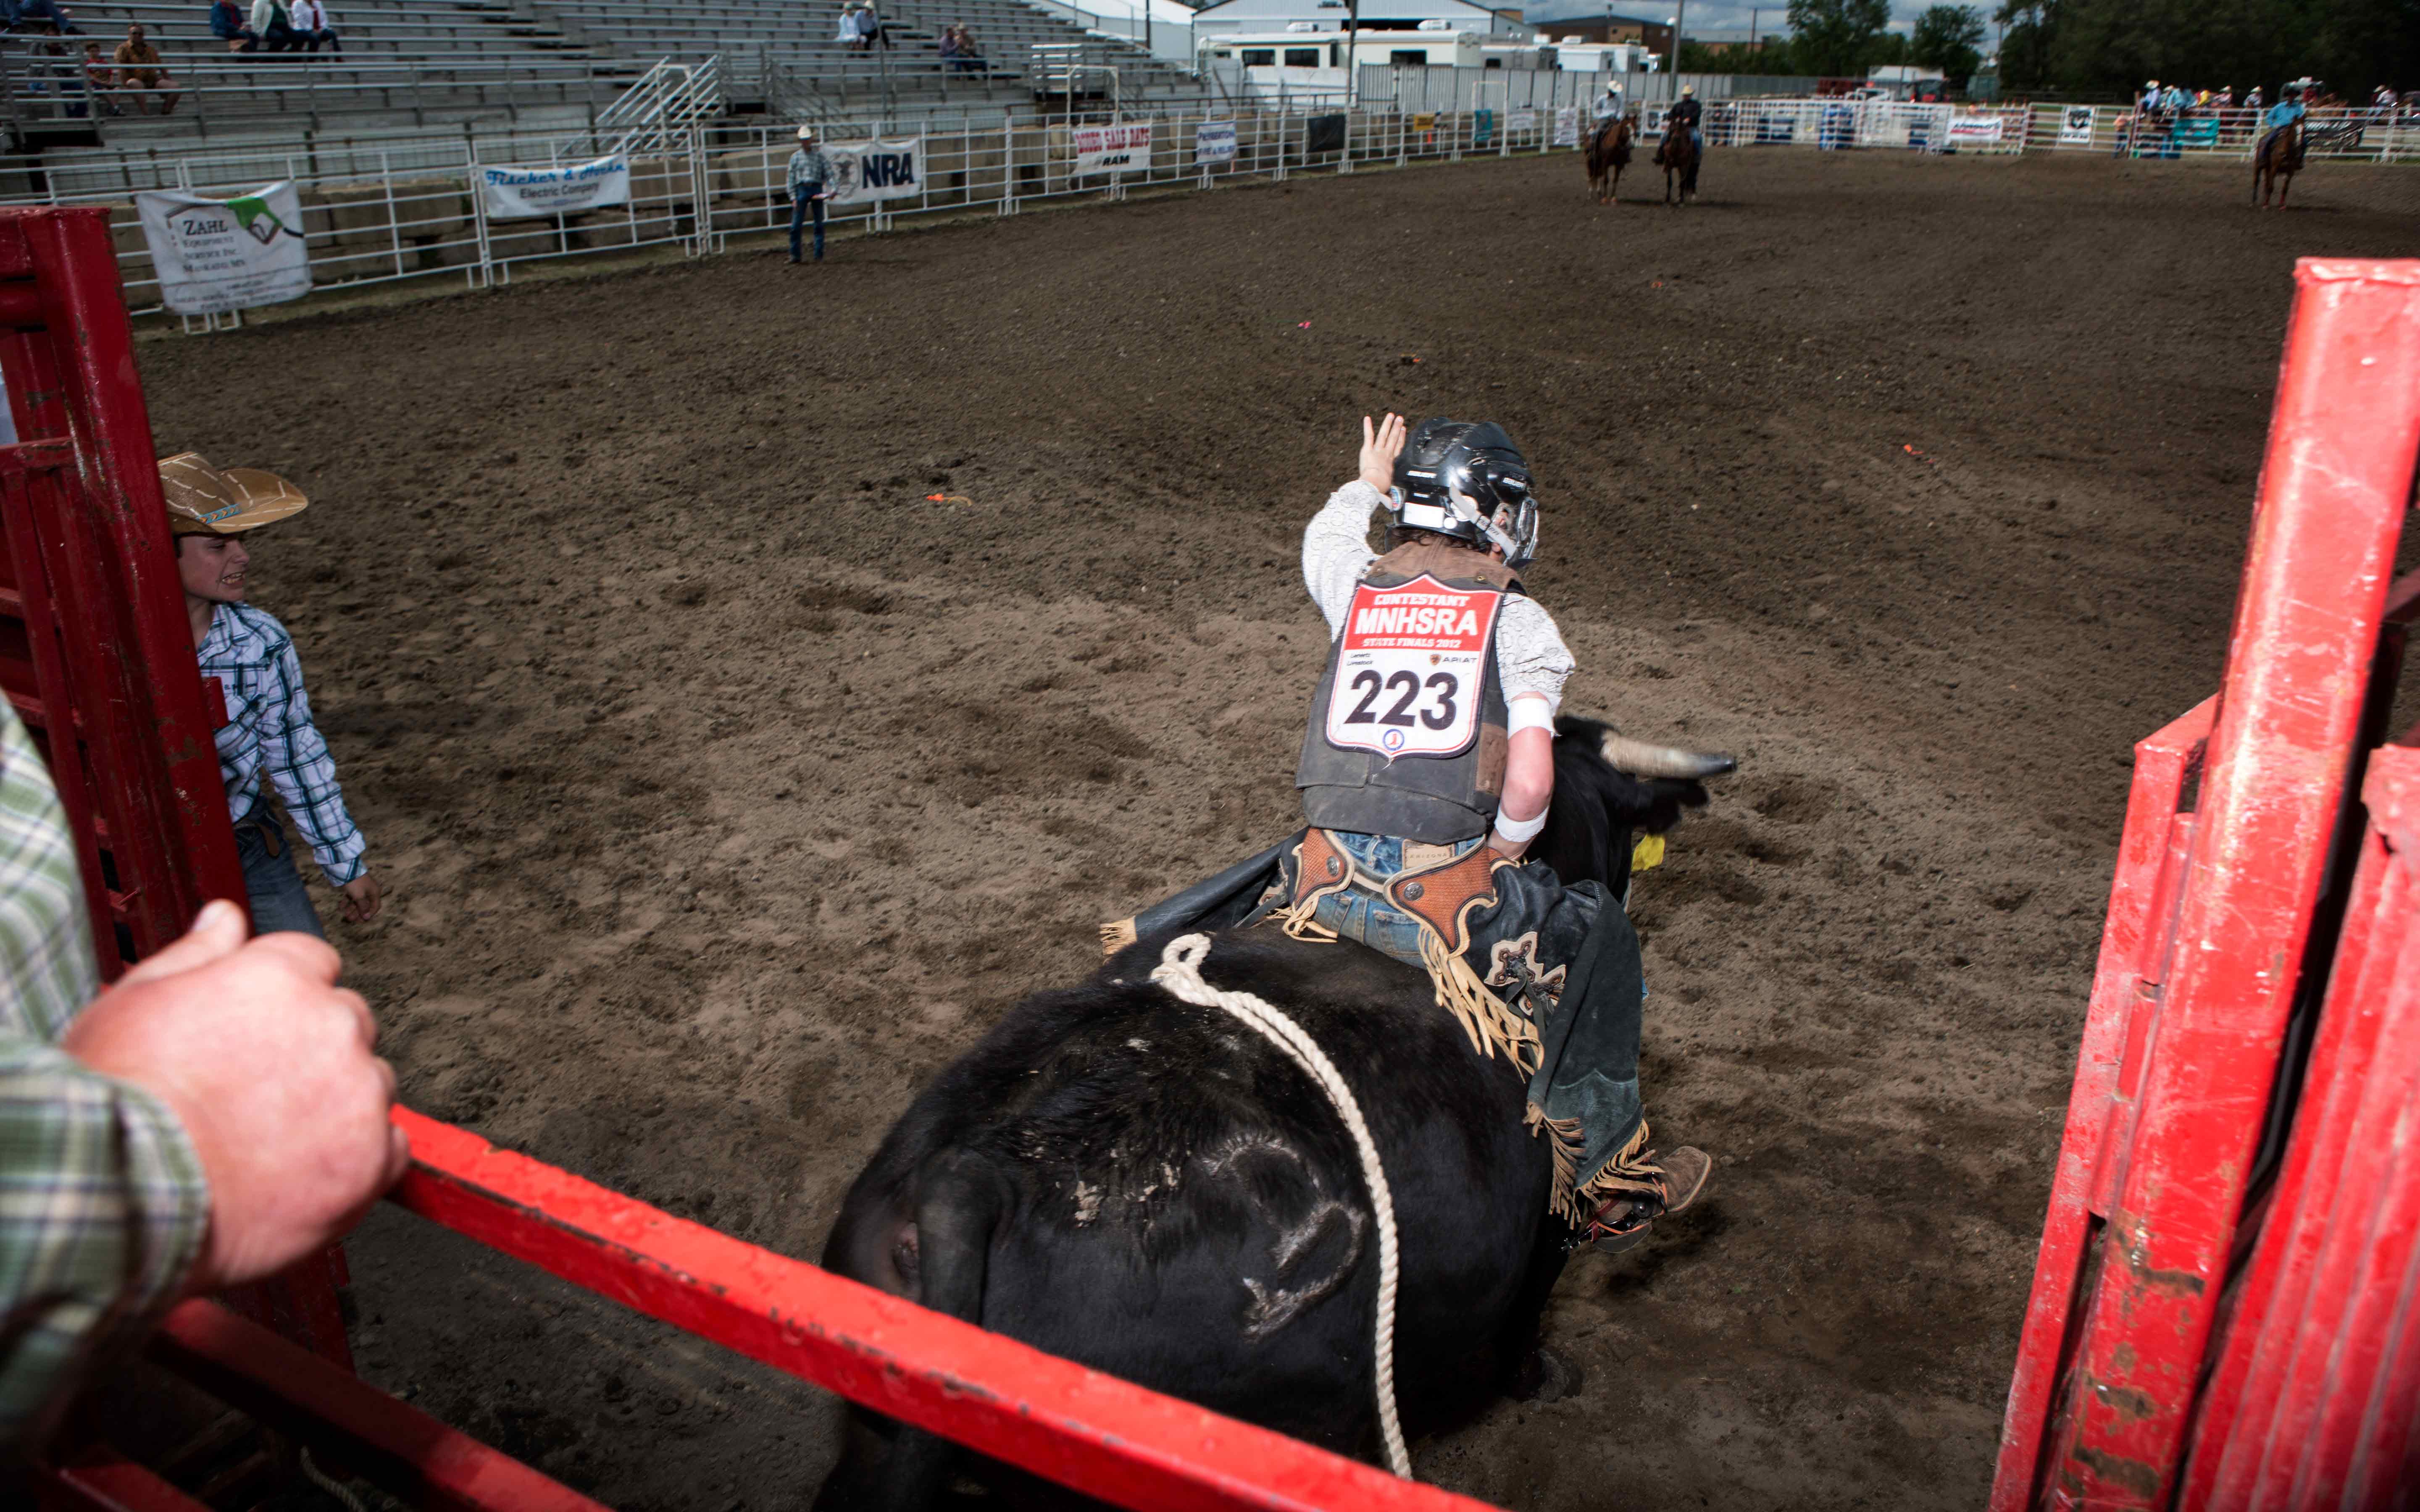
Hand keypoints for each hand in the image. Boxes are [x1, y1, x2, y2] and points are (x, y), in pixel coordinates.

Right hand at [66, 901, 408, 1290]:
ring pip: (370, 1085)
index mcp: (280, 976)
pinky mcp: (371, 1156)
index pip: (314, 963)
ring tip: (267, 1140)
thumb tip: (224, 917)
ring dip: (337, 1106)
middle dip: (313, 1051)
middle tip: (254, 1094)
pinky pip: (391, 1149)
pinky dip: (358, 1162)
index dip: (283, 1001)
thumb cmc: (120, 1103)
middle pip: (347, 1022)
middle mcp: (332, 1023)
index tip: (257, 1036)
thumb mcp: (134, 1003)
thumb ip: (195, 955)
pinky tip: (302, 1175)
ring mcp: (357, 1091)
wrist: (123, 1192)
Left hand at [340, 873, 381, 923]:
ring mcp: (361, 889)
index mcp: (374, 892)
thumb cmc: (355, 883)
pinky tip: (341, 907)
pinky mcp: (353, 887)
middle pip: (365, 905)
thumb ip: (363, 907)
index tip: (361, 920)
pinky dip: (347, 902)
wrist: (346, 869)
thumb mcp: (359, 896)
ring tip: (345, 915)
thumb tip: (367, 917)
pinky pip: (351, 897)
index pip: (375, 906)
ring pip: (357, 901)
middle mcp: (369, 891)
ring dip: (351, 909)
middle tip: (350, 919)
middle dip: (358, 913)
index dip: (369, 914)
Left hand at [1359, 412, 1406, 494]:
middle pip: (1393, 438)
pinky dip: (1367, 427)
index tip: (1403, 430)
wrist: (1375, 484)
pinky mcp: (1367, 450)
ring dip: (1387, 424)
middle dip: (1396, 428)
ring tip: (1391, 415)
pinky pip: (1368, 436)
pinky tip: (1367, 418)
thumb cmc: (1382, 488)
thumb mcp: (1389, 490)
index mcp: (1392, 463)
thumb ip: (1390, 495)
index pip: (1398, 448)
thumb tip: (1393, 505)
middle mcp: (1386, 454)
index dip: (1401, 438)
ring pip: (1383, 435)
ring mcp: (1377, 451)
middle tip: (1400, 418)